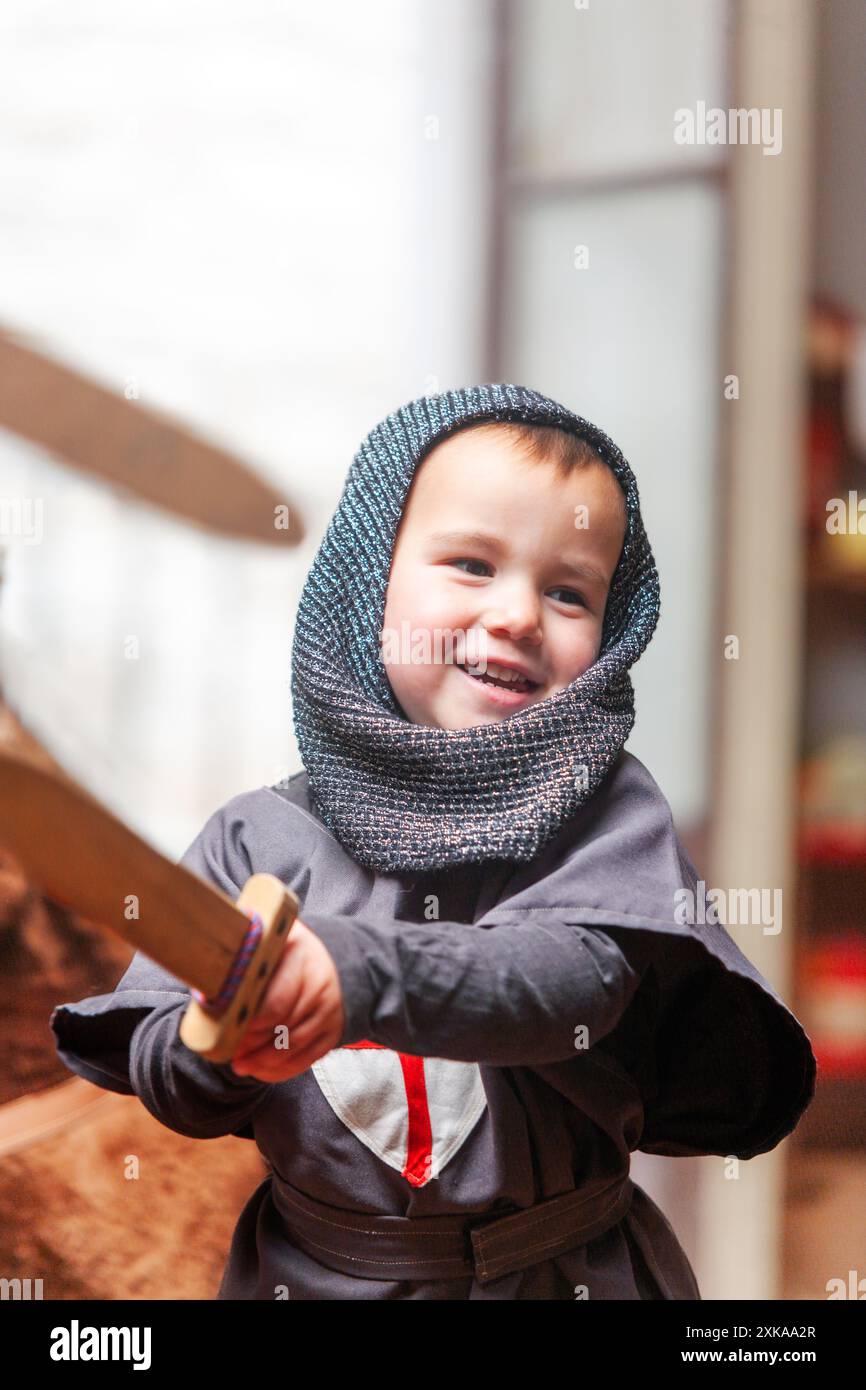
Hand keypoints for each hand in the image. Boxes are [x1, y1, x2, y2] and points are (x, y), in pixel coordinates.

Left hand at [228, 918, 343, 1081]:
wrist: (315, 960)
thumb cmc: (275, 955)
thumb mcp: (259, 944)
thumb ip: (237, 963)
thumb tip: (207, 996)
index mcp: (298, 954)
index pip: (276, 1001)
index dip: (251, 1023)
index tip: (229, 1032)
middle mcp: (320, 980)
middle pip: (285, 1025)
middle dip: (254, 1044)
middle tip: (230, 1053)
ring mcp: (330, 1007)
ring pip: (295, 1045)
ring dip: (264, 1061)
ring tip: (240, 1066)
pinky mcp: (333, 1031)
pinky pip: (308, 1058)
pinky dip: (282, 1070)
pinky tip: (260, 1071)